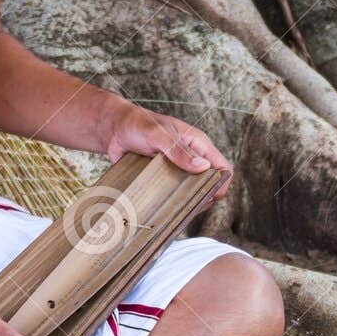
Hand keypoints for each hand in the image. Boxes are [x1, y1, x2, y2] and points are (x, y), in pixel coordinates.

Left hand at [97, 102, 233, 201]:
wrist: (114, 129)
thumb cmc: (137, 124)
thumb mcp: (157, 135)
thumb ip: (178, 150)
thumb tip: (203, 166)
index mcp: (197, 144)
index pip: (222, 167)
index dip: (221, 184)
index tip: (209, 197)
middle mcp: (191, 158)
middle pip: (209, 184)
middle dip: (203, 198)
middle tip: (187, 207)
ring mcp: (178, 170)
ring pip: (192, 192)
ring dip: (186, 203)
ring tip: (174, 211)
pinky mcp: (164, 178)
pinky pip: (174, 194)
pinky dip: (171, 204)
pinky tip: (164, 211)